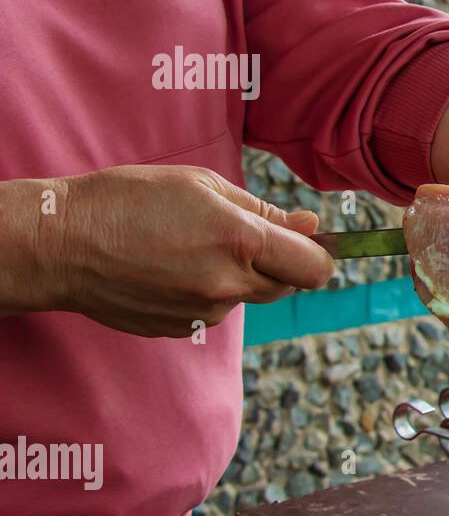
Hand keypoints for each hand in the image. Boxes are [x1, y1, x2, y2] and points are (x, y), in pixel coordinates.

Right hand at [37, 165, 333, 336]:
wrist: (62, 245)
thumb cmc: (128, 200)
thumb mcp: (201, 186)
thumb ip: (263, 211)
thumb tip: (310, 226)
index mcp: (240, 242)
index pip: (315, 267)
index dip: (319, 254)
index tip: (309, 242)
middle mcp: (228, 284)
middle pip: (287, 284)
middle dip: (278, 263)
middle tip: (236, 234)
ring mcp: (204, 313)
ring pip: (249, 297)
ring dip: (238, 276)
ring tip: (190, 247)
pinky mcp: (182, 329)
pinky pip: (215, 311)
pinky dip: (207, 292)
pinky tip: (171, 269)